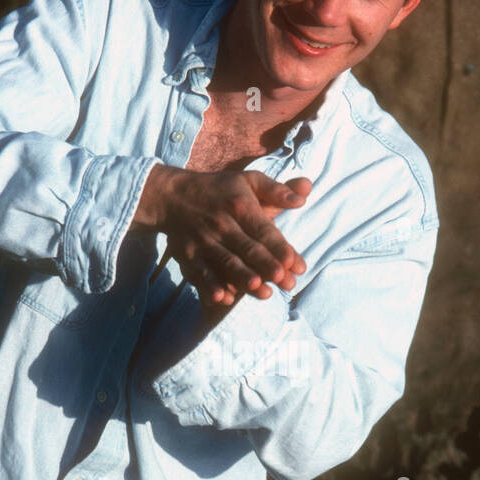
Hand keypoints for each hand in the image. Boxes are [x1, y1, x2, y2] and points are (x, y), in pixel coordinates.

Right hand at [160, 168, 311, 307]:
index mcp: (240, 206)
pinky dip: (210, 286)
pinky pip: (199, 272)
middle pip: (248, 249)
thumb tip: (307, 191)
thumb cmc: (219, 190)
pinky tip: (223, 298)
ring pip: (226, 262)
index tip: (294, 263)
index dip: (279, 247)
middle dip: (267, 267)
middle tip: (286, 283)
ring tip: (262, 292)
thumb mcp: (249, 181)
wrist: (172, 196)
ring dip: (243, 278)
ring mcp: (203, 241)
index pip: (263, 230)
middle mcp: (222, 224)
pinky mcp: (188, 255)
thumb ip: (278, 189)